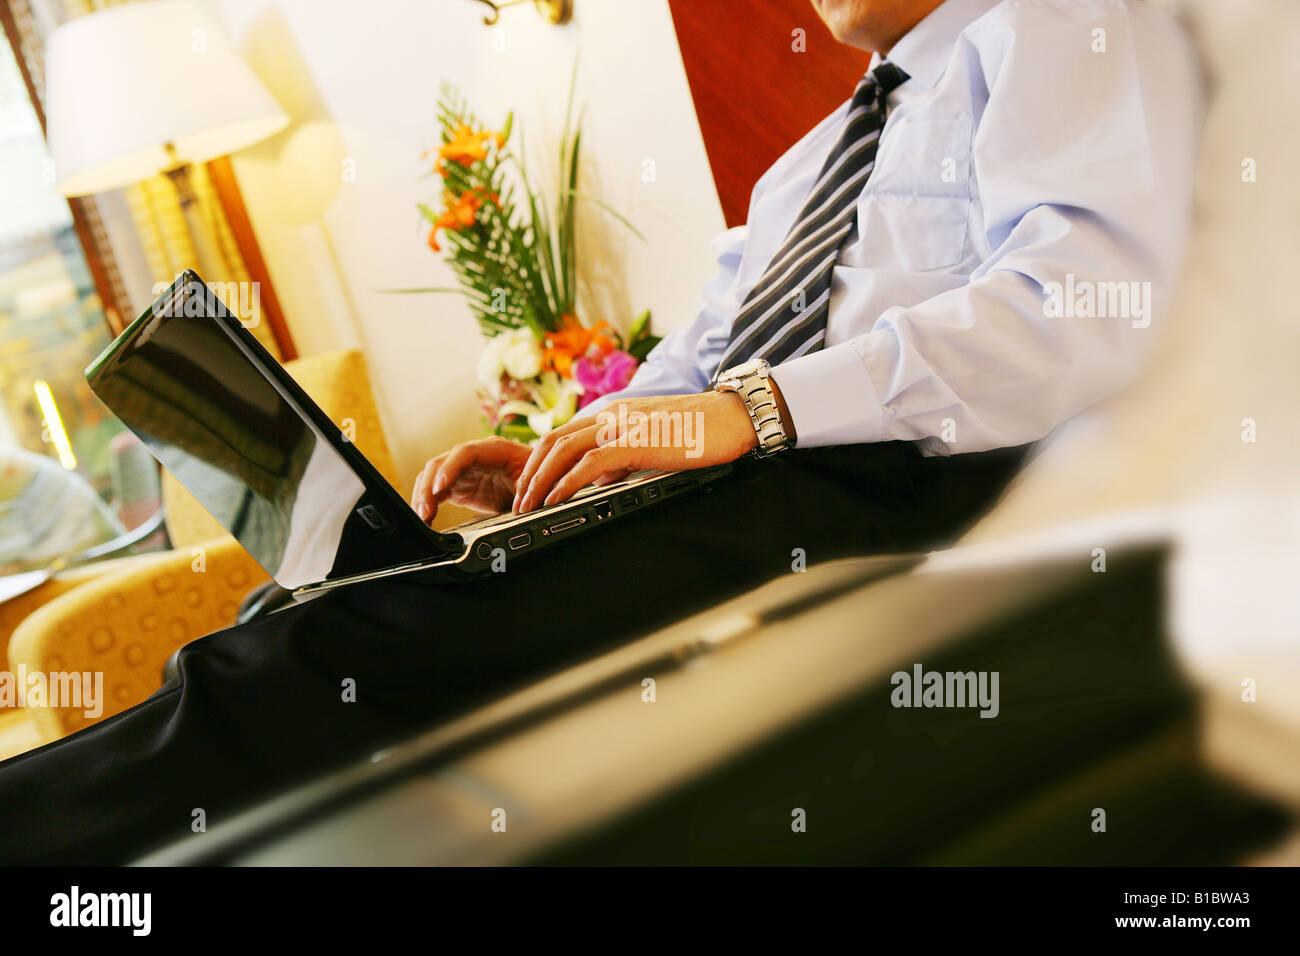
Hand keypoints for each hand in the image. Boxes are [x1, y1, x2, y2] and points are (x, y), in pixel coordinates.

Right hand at [410, 436, 531, 524]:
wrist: (537, 485)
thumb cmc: (540, 475)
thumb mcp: (536, 481)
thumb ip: (526, 487)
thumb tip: (522, 500)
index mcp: (493, 449)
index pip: (464, 453)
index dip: (449, 468)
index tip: (439, 488)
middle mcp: (473, 456)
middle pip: (441, 464)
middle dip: (428, 486)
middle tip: (425, 512)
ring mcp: (462, 471)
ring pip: (433, 477)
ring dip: (423, 497)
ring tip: (422, 519)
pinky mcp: (458, 487)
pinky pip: (435, 492)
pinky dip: (427, 504)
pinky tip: (425, 520)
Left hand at [512, 390, 758, 511]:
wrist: (732, 416)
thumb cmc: (700, 431)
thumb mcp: (651, 443)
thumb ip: (621, 458)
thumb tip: (598, 481)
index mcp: (613, 413)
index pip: (563, 434)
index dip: (539, 460)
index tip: (530, 485)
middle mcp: (610, 414)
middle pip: (553, 440)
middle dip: (530, 472)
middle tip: (518, 501)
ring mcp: (621, 426)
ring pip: (563, 449)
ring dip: (541, 479)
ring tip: (529, 505)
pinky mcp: (635, 442)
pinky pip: (589, 463)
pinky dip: (567, 482)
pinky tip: (556, 499)